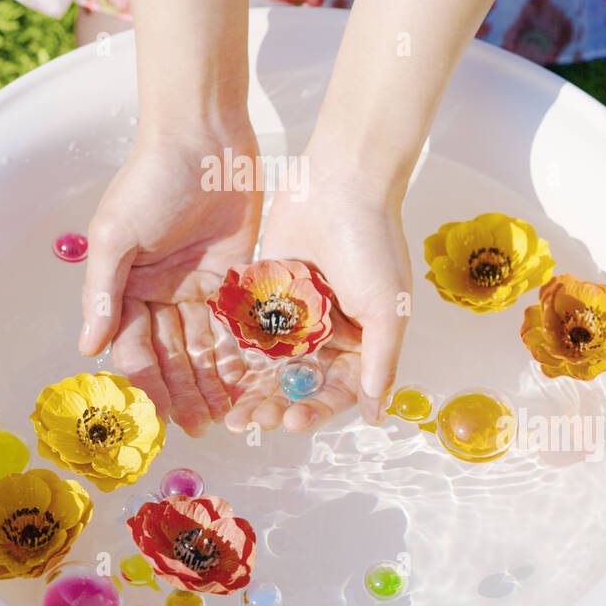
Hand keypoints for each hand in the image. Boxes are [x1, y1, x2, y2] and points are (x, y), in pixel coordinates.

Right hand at [78, 125, 261, 435]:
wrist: (204, 135)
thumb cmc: (150, 179)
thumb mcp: (116, 234)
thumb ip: (103, 292)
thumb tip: (88, 347)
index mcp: (128, 285)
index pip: (135, 346)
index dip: (149, 381)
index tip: (164, 415)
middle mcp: (162, 291)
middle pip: (174, 353)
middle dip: (187, 390)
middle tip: (205, 426)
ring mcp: (200, 284)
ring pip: (208, 344)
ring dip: (216, 379)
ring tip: (233, 415)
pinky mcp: (237, 273)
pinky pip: (239, 321)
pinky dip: (245, 350)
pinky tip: (256, 379)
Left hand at [224, 154, 411, 432]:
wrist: (342, 183)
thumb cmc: (374, 243)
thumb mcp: (388, 309)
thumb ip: (380, 364)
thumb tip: (375, 414)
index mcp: (362, 340)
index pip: (337, 390)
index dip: (316, 409)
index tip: (291, 422)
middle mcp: (328, 332)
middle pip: (299, 383)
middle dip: (276, 405)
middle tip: (250, 422)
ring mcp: (296, 313)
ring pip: (270, 363)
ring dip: (252, 388)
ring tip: (231, 410)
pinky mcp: (268, 291)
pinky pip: (250, 329)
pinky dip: (236, 352)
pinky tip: (217, 371)